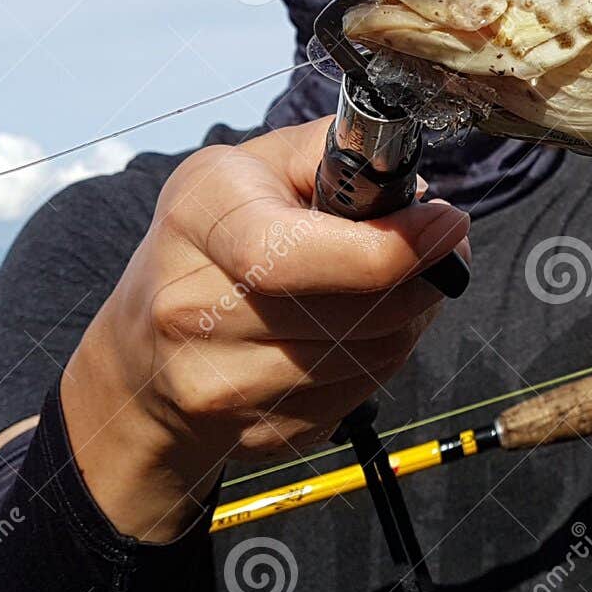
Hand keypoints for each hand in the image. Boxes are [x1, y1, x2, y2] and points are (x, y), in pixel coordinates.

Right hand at [61, 118, 468, 540]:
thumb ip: (338, 158)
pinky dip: (377, 362)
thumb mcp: (261, 167)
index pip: (288, 254)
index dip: (383, 249)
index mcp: (200, 214)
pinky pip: (357, 396)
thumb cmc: (222, 237)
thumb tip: (420, 197)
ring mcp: (216, 382)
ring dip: (408, 320)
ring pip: (370, 357)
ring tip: (392, 288)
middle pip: (350, 313)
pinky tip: (353, 333)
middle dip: (419, 280)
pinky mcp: (253, 433)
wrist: (144, 356)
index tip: (448, 224)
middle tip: (440, 250)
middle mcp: (190, 304)